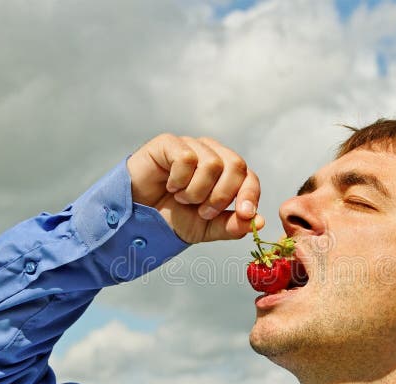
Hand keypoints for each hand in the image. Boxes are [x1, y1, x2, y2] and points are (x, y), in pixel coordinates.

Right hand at [127, 134, 263, 243]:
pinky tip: (170, 186)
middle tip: (202, 211)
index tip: (245, 213)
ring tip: (182, 199)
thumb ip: (232, 225)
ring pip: (212, 163)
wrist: (138, 217)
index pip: (249, 177)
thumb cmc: (173, 218)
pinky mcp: (169, 143)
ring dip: (196, 191)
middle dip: (221, 196)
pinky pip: (187, 157)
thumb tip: (257, 222)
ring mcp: (191, 146)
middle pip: (236, 165)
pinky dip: (179, 179)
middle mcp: (212, 155)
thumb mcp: (206, 228)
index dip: (250, 194)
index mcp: (225, 174)